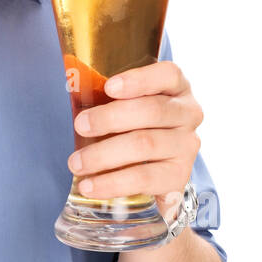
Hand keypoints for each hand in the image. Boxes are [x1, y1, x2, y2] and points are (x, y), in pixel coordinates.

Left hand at [68, 61, 203, 212]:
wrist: (154, 169)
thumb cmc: (132, 125)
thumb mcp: (125, 105)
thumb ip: (107, 99)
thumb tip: (73, 99)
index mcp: (176, 88)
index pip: (167, 75)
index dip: (139, 80)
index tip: (109, 87)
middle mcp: (188, 114)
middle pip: (151, 111)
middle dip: (110, 118)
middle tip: (80, 126)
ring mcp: (186, 145)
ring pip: (145, 145)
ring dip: (104, 154)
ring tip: (76, 163)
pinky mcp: (179, 176)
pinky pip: (144, 178)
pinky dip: (113, 183)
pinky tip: (91, 186)